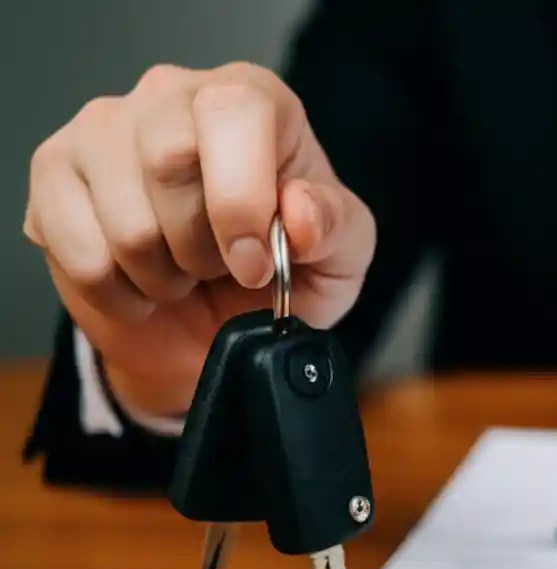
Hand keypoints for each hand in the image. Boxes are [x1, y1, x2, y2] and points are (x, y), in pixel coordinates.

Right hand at [24, 63, 374, 416]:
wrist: (216, 320)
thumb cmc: (281, 268)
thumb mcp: (337, 257)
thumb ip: (334, 229)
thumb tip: (301, 214)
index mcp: (252, 98)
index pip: (234, 112)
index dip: (242, 199)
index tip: (254, 263)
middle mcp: (172, 95)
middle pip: (169, 162)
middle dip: (203, 245)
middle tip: (221, 267)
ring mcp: (104, 129)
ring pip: (126, 221)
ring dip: (164, 275)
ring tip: (184, 270)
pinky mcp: (55, 174)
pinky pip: (82, 254)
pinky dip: (121, 292)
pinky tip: (142, 280)